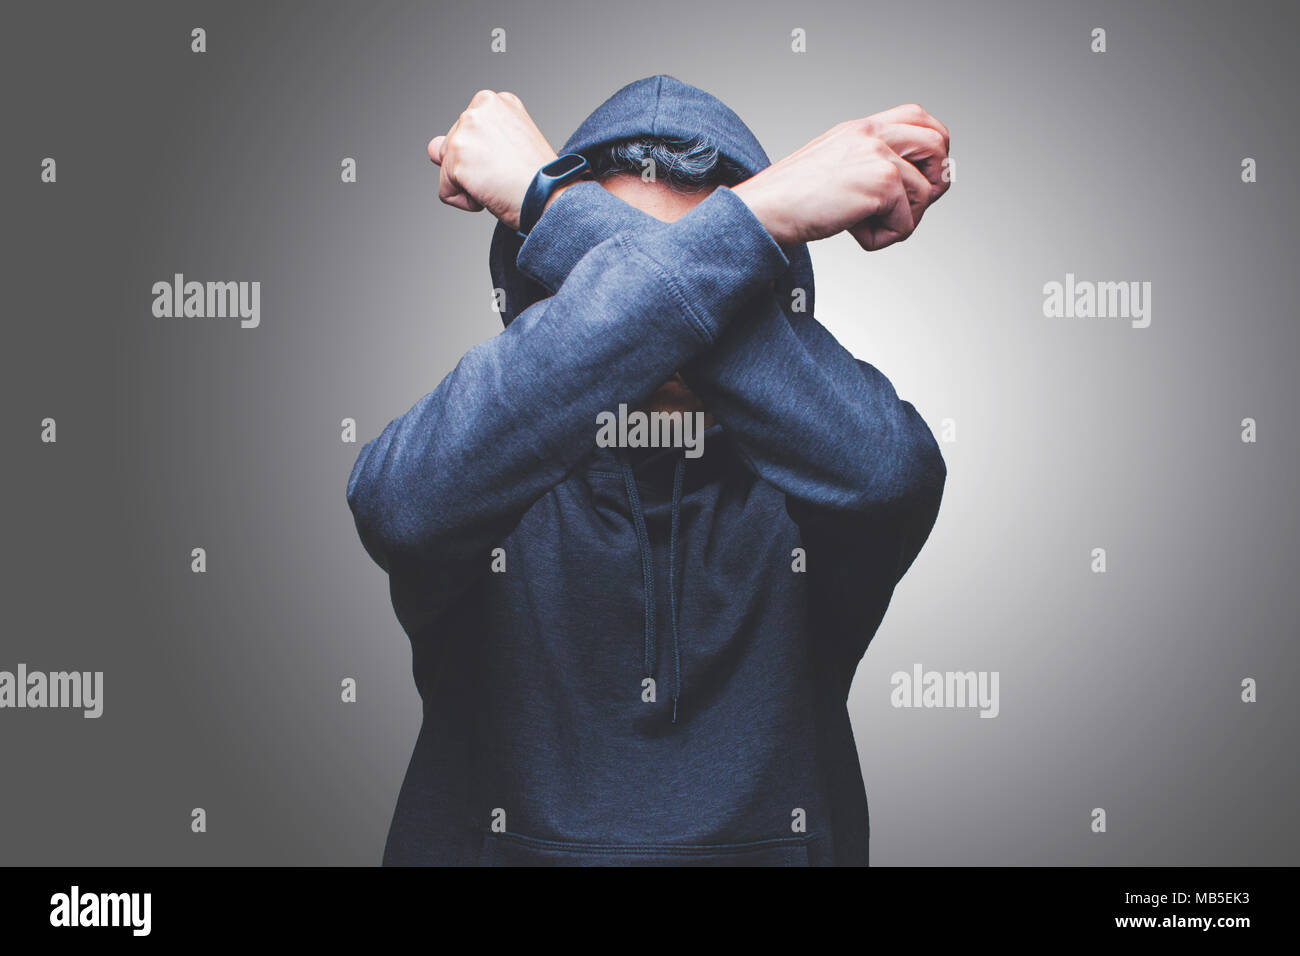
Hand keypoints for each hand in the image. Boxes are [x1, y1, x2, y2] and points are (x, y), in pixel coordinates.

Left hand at [428, 90, 557, 230]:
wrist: (552, 196)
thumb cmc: (540, 178)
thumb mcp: (508, 146)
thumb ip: (470, 140)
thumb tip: (433, 149)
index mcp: (496, 102)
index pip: (467, 133)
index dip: (485, 157)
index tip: (509, 162)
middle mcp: (478, 108)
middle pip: (452, 148)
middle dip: (473, 169)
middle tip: (505, 174)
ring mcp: (465, 130)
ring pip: (447, 168)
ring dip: (470, 184)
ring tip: (499, 182)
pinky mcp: (456, 155)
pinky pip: (446, 191)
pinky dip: (466, 201)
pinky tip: (491, 192)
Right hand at [731, 104, 950, 250]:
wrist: (765, 210)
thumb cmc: (790, 199)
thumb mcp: (833, 166)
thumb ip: (867, 163)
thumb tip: (906, 183)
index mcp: (862, 128)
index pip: (920, 119)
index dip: (930, 152)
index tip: (915, 180)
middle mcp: (873, 133)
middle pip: (939, 145)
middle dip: (934, 183)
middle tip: (905, 208)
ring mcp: (880, 154)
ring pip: (926, 193)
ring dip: (902, 220)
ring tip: (865, 223)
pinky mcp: (883, 182)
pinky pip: (906, 223)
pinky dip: (882, 238)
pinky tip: (854, 231)